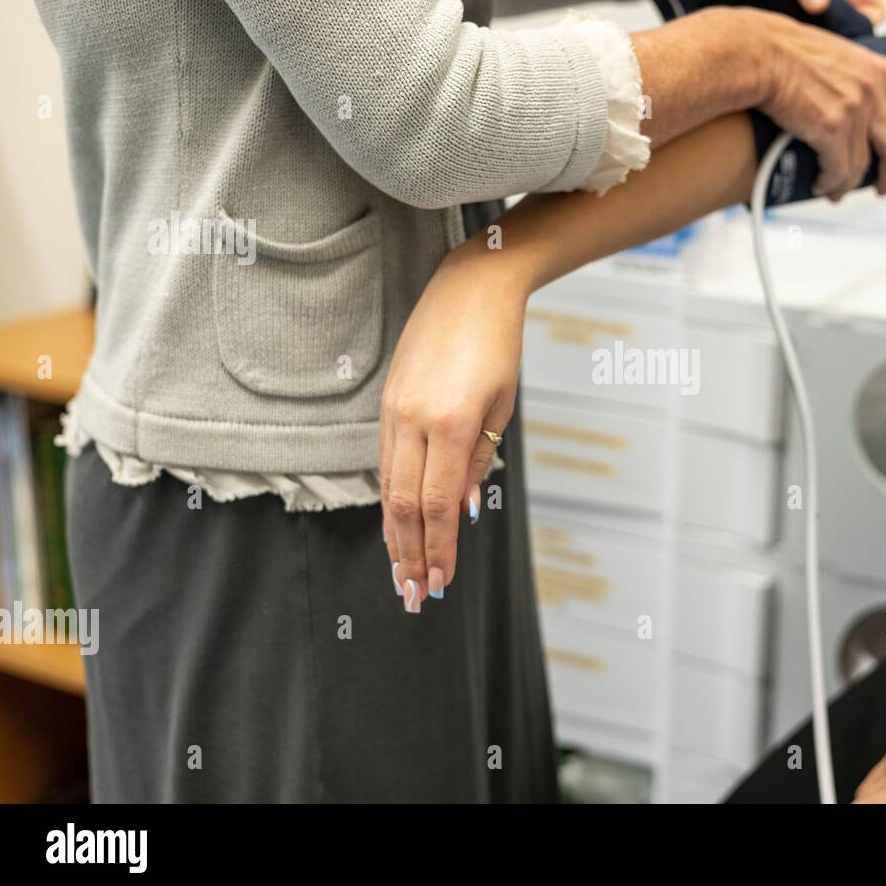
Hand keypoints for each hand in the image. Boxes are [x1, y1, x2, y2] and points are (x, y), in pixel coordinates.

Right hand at [379, 249, 526, 610]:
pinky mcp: (387, 401)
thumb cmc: (499, 346)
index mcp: (450, 424)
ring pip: (387, 487)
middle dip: (409, 556)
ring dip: (394, 534)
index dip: (437, 551)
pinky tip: (396, 523)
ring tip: (401, 572)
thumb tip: (459, 513)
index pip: (435, 507)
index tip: (440, 585)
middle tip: (415, 597)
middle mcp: (413, 420)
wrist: (470, 289)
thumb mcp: (500, 407)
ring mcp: (394, 409)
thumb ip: (476, 462)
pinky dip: (390, 497)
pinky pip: (385, 460)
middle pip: (403, 505)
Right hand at [751, 8, 885, 198]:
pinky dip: (829, 185)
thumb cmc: (777, 52)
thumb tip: (842, 114)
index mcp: (874, 67)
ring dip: (846, 186)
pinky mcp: (833, 128)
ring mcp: (855, 110)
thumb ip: (846, 80)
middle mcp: (871, 90)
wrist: (755, 54)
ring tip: (830, 190)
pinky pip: (838, 172)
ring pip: (862, 167)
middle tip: (885, 188)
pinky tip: (819, 186)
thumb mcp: (828, 57)